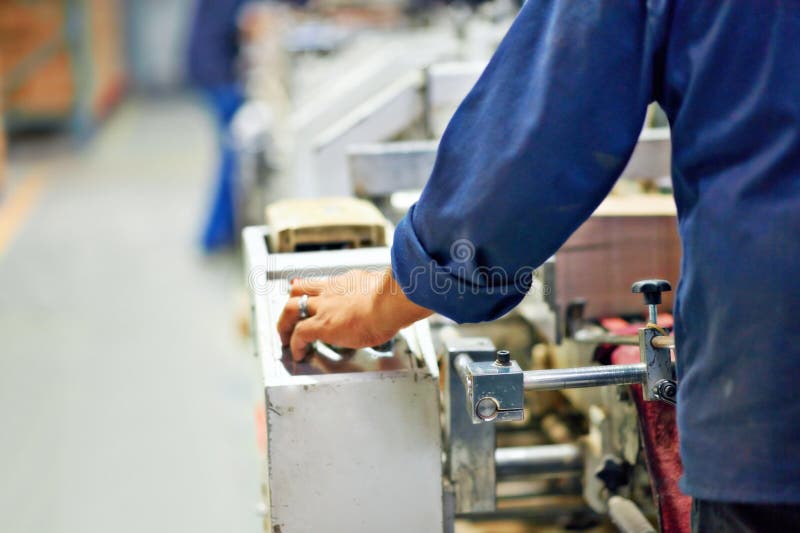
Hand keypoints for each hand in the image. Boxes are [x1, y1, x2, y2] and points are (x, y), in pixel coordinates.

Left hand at [277, 268, 432, 360]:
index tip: (307, 292)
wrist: (389, 301)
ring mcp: (324, 307)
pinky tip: (297, 353)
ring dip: (285, 323)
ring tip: (284, 336)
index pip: (323, 283)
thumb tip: (391, 303)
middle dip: (291, 303)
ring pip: (292, 308)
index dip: (312, 288)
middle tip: (289, 316)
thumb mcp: (385, 290)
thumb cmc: (395, 298)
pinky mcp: (321, 325)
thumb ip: (381, 294)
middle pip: (299, 289)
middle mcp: (331, 291)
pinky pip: (300, 334)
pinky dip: (295, 344)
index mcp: (348, 282)